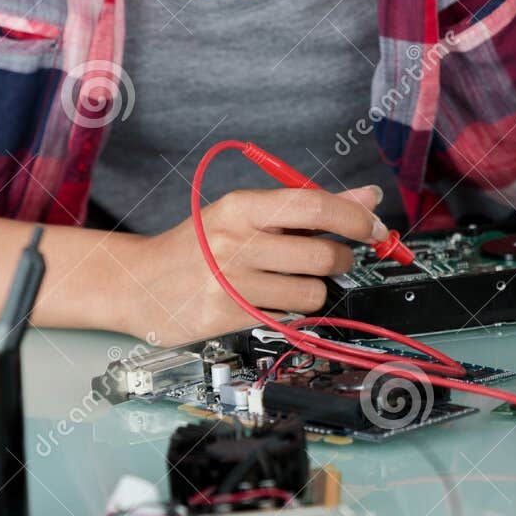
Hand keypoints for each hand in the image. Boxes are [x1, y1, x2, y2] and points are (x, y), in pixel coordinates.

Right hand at [119, 182, 390, 345]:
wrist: (140, 283)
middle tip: (329, 258)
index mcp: (242, 206)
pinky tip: (267, 300)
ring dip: (315, 290)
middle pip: (322, 253)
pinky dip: (290, 311)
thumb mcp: (246, 214)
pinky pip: (288, 317)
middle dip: (339, 259)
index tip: (375, 230)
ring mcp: (233, 282)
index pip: (315, 205)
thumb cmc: (198, 245)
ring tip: (292, 282)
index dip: (356, 219)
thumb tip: (367, 198)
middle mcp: (236, 240)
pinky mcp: (230, 317)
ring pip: (312, 292)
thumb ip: (306, 206)